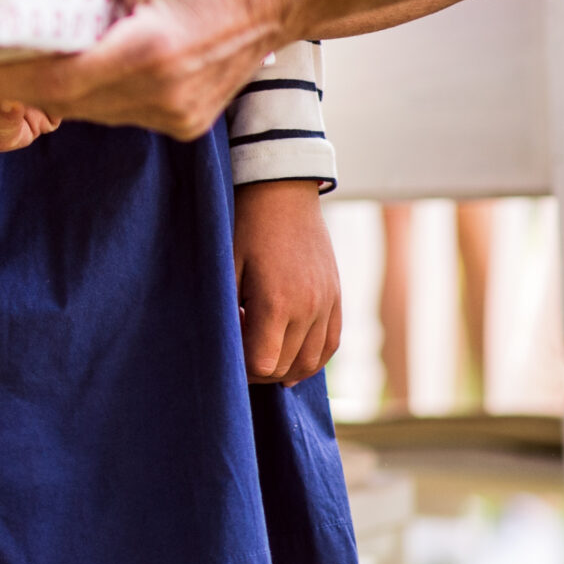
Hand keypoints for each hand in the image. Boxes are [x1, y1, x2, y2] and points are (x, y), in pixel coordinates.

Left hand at [0, 0, 300, 138]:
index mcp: (153, 53)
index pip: (57, 81)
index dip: (2, 80)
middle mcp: (166, 97)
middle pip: (65, 101)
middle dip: (13, 84)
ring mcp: (176, 117)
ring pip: (86, 111)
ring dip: (47, 88)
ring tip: (7, 59)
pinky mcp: (182, 123)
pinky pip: (112, 112)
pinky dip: (84, 91)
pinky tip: (69, 63)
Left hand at [234, 179, 341, 384]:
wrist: (282, 194)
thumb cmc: (245, 228)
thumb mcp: (226, 268)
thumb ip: (228, 311)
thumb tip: (227, 347)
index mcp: (276, 302)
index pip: (263, 363)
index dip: (242, 369)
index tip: (227, 354)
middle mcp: (308, 308)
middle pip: (286, 366)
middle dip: (259, 369)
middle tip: (239, 354)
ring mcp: (327, 304)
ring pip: (312, 361)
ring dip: (286, 369)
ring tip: (263, 359)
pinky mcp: (337, 298)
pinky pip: (331, 344)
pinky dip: (313, 360)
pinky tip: (293, 363)